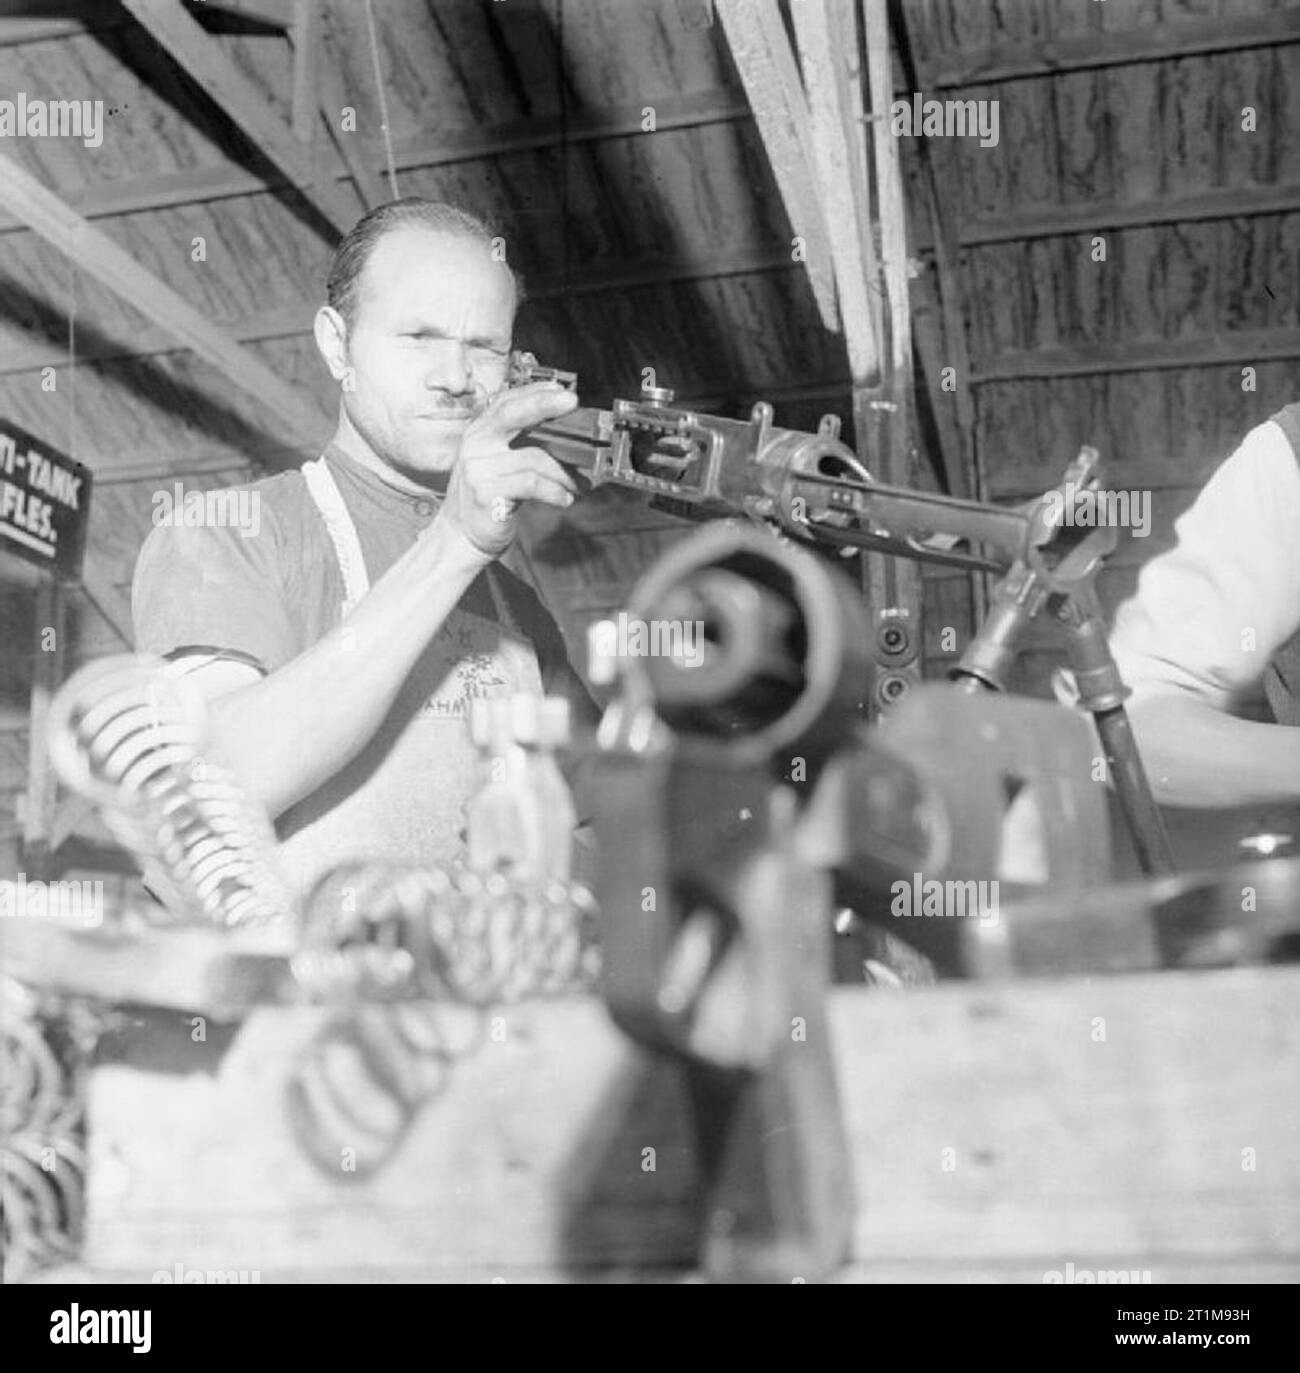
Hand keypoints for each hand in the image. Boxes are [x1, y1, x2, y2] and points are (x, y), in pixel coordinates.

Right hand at [437, 381, 579, 560]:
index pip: (506, 402)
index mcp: (478, 433)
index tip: (561, 390)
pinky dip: (555, 491)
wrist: (461, 537)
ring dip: (563, 473)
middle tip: (572, 402)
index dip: (534, 392)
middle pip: (512, 414)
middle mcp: (475, 445)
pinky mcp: (487, 493)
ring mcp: (478, 468)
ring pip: (534, 457)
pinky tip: (564, 499)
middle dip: (544, 404)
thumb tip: (565, 436)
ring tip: (576, 485)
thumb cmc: (488, 498)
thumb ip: (520, 445)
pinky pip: (533, 484)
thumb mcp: (498, 464)